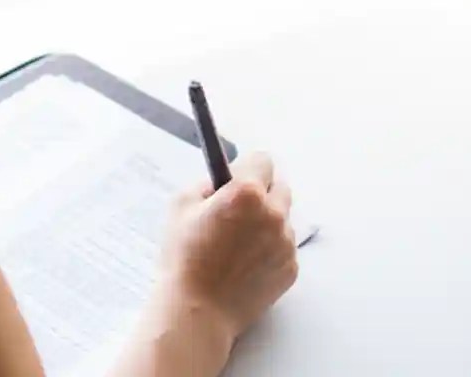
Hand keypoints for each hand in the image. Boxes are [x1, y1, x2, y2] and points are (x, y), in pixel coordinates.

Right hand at [156, 153, 298, 348]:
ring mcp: (285, 243)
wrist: (197, 311)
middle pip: (279, 187)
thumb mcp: (180, 206)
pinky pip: (284, 247)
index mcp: (247, 193)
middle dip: (261, 192)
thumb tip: (220, 182)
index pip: (262, 160)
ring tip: (237, 243)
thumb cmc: (184, 260)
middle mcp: (273, 214)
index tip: (237, 177)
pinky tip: (245, 263)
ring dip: (266, 222)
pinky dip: (269, 249)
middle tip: (237, 210)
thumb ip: (205, 185)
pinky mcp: (291, 268)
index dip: (246, 167)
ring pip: (283, 218)